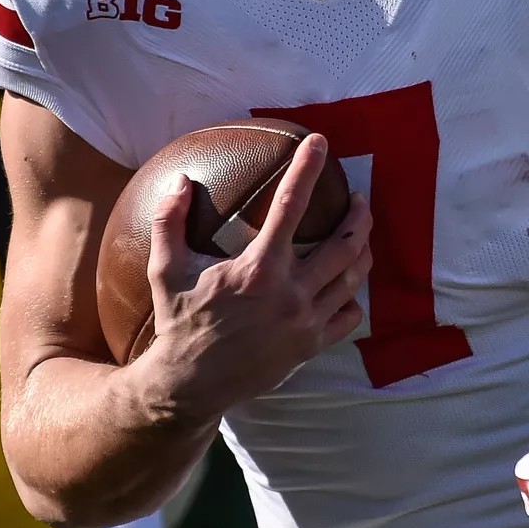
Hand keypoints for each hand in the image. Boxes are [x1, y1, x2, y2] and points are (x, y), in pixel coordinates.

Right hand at [140, 134, 371, 421]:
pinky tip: (345, 285)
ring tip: (361, 233)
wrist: (192, 384)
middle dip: (358, 214)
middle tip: (360, 198)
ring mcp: (305, 323)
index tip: (321, 142)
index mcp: (258, 270)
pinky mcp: (311, 346)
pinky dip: (351, 295)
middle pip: (344, 243)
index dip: (307, 168)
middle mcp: (290, 295)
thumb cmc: (180, 322)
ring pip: (352, 277)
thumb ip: (170, 221)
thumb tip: (182, 179)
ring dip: (362, 249)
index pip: (291, 206)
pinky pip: (348, 315)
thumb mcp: (166, 270)